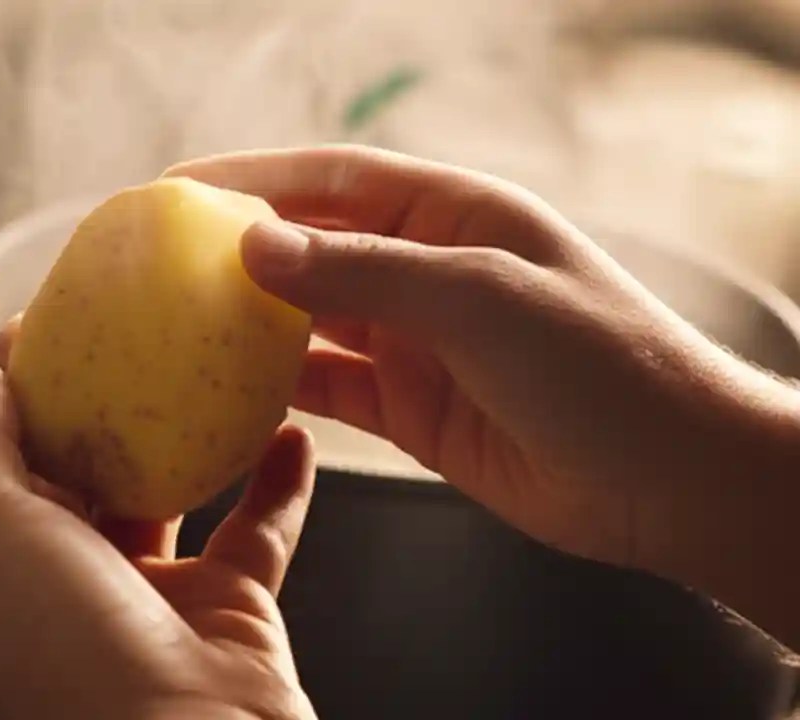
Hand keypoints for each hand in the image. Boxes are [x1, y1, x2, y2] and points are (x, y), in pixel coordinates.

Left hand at [0, 354, 317, 719]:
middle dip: (102, 400)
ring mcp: (156, 596)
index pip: (0, 464)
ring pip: (173, 493)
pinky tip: (289, 431)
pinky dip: (278, 482)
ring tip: (207, 365)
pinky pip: (259, 527)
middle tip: (125, 327)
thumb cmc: (77, 654)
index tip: (38, 324)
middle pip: (85, 471)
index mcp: (4, 576)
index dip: (15, 393)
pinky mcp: (231, 604)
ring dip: (192, 434)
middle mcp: (75, 585)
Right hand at [164, 145, 799, 646]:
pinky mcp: (411, 410)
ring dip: (249, 324)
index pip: (333, 179)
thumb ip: (364, 271)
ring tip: (172, 329)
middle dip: (236, 253)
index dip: (252, 178)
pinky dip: (281, 389)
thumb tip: (255, 245)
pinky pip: (329, 389)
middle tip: (153, 265)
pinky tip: (229, 392)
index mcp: (453, 215)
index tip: (174, 189)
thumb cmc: (600, 364)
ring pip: (311, 321)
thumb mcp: (479, 298)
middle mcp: (427, 270)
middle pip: (312, 248)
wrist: (671, 480)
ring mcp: (417, 342)